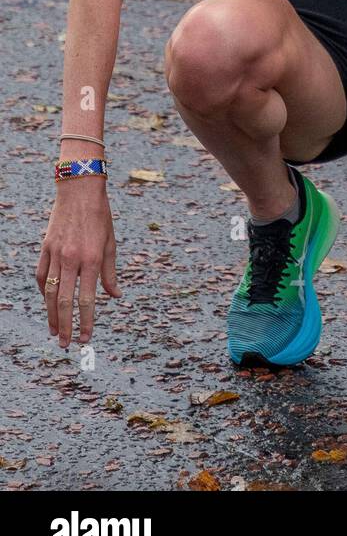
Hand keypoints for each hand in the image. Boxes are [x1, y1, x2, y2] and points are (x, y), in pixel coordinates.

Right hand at [35, 179, 120, 346]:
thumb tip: (115, 296)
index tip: (86, 339)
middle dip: (66, 326)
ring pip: (49, 292)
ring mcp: (56, 254)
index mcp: (92, 259)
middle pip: (65, 301)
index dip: (86, 322)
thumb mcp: (111, 243)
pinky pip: (41, 276)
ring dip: (51, 315)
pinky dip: (43, 292)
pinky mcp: (45, 248)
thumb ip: (111, 273)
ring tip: (55, 331)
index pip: (87, 299)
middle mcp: (72, 258)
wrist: (79, 190)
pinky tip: (47, 303)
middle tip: (66, 344)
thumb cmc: (100, 217)